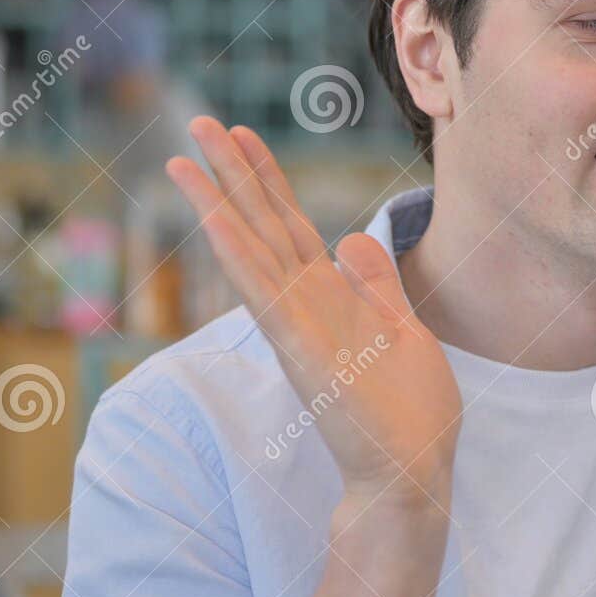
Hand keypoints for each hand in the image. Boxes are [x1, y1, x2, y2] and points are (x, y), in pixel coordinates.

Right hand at [166, 117, 462, 506]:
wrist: (411, 474)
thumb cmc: (410, 413)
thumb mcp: (403, 332)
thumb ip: (377, 287)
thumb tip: (354, 239)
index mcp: (330, 299)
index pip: (290, 225)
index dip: (268, 179)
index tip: (244, 134)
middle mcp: (306, 307)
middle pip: (262, 227)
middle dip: (233, 174)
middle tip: (198, 122)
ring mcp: (299, 329)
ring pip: (251, 253)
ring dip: (219, 204)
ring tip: (183, 158)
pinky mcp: (303, 352)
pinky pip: (265, 296)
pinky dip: (240, 258)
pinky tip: (216, 222)